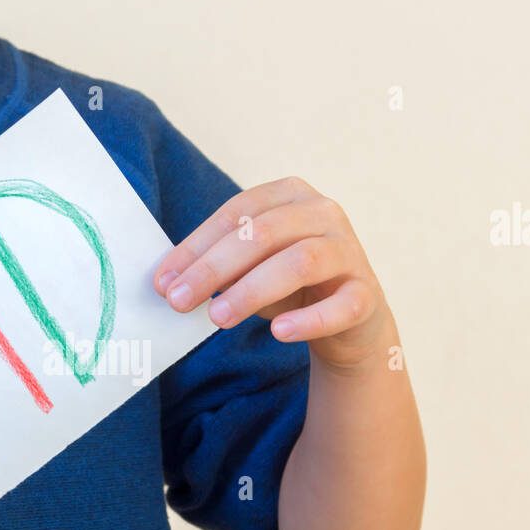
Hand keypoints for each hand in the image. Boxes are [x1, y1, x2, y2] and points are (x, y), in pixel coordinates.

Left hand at [153, 177, 388, 371]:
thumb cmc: (289, 286)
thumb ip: (215, 267)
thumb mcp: (248, 269)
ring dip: (253, 290)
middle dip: (214, 268)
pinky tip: (279, 333)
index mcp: (289, 195)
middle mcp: (323, 213)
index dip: (196, 247)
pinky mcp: (367, 293)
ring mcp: (350, 251)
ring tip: (218, 319)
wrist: (349, 318)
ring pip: (301, 262)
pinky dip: (309, 319)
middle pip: (264, 234)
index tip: (163, 282)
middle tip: (179, 301)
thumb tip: (168, 282)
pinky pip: (341, 305)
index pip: (236, 215)